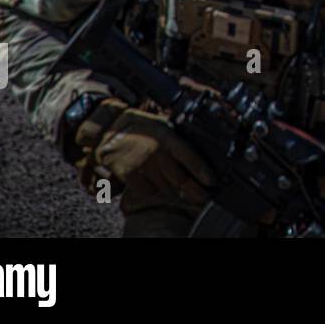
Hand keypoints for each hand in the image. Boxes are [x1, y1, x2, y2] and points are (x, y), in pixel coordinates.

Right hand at [83, 100, 214, 211]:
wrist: (113, 131)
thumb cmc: (144, 129)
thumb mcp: (165, 127)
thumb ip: (180, 139)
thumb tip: (204, 149)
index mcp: (168, 138)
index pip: (190, 158)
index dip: (203, 173)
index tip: (212, 183)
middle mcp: (157, 151)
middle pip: (180, 179)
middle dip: (193, 189)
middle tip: (202, 196)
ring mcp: (142, 163)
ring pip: (165, 187)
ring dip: (172, 190)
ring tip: (175, 186)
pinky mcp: (128, 174)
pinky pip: (148, 191)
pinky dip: (152, 190)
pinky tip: (152, 182)